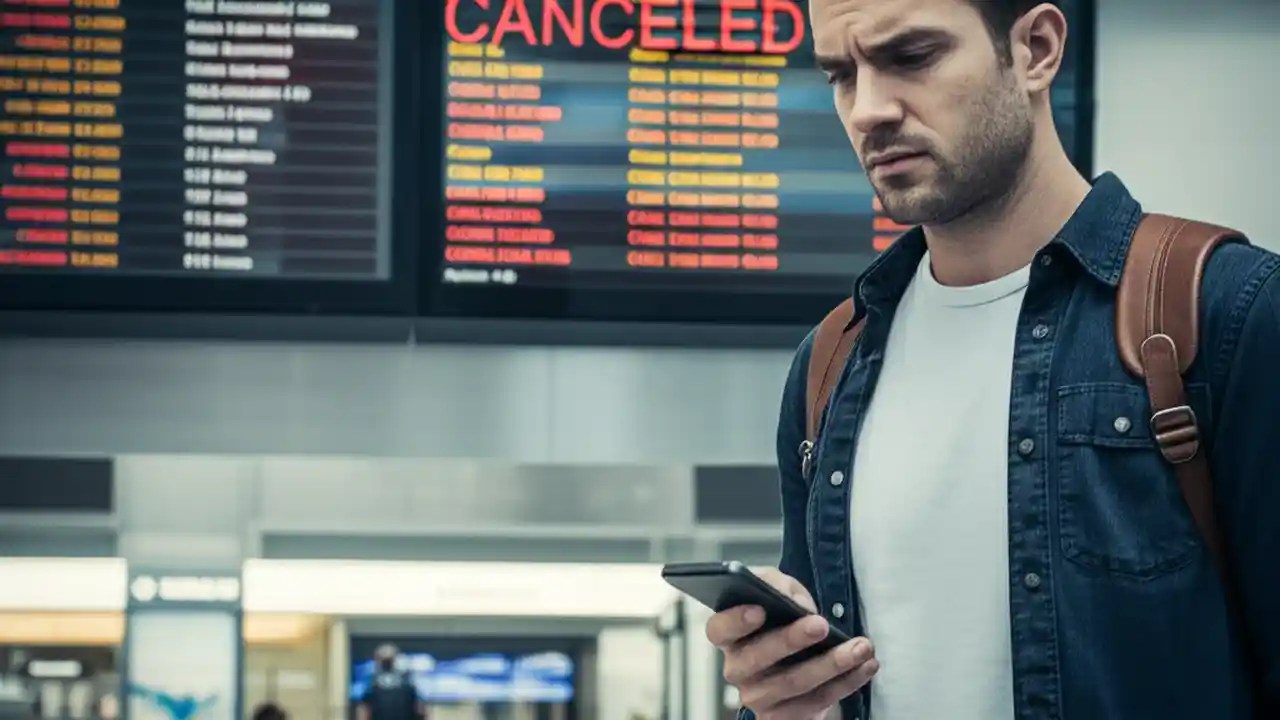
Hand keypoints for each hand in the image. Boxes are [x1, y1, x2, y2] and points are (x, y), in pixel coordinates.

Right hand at [705, 568, 878, 718]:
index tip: (760, 609)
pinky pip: (818, 702)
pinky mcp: (783, 717)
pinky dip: (846, 683)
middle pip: (758, 658)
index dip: (736, 621)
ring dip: (832, 663)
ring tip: (860, 647)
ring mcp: (759, 698)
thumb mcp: (779, 591)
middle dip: (791, 640)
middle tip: (820, 625)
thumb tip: (800, 607)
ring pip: (794, 682)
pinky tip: (865, 666)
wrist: (797, 658)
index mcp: (730, 636)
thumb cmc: (781, 620)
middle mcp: (738, 669)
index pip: (719, 629)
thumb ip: (782, 587)